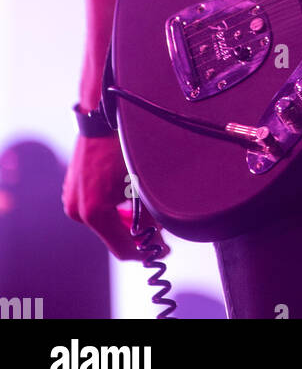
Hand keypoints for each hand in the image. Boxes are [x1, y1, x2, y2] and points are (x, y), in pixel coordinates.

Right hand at [62, 133, 167, 260]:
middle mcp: (77, 209)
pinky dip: (113, 205)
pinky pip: (97, 207)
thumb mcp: (142, 183)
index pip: (123, 249)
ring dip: (126, 217)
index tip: (163, 250)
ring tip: (142, 199)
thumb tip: (158, 235)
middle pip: (114, 236)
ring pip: (107, 221)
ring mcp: (72, 199)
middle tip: (158, 225)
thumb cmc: (123, 144)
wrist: (102, 116)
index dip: (146, 252)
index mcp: (93, 211)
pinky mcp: (72, 189)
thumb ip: (150, 215)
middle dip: (137, 232)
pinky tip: (125, 189)